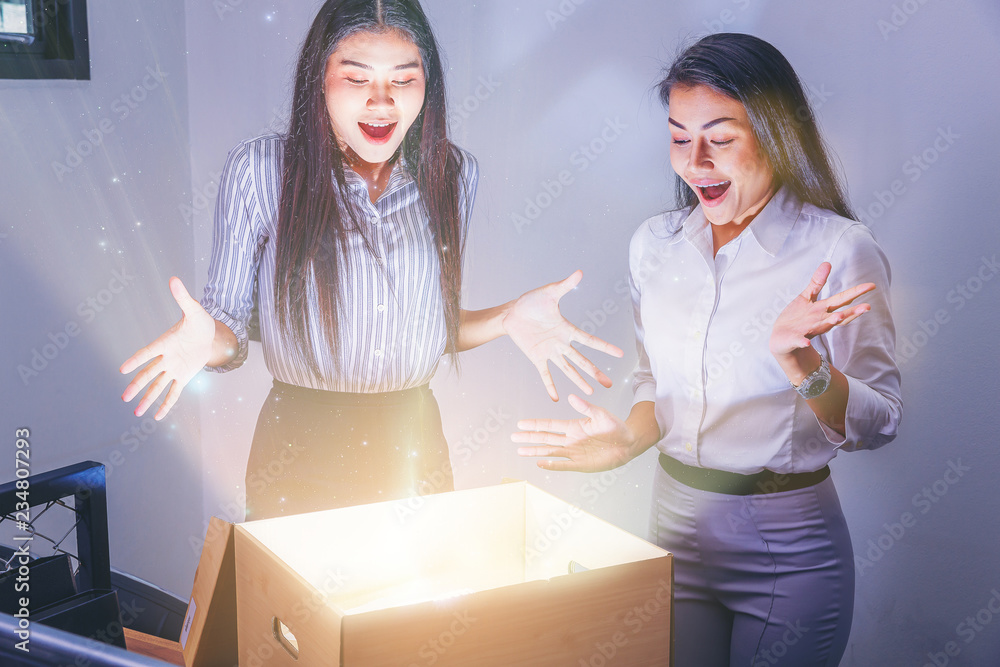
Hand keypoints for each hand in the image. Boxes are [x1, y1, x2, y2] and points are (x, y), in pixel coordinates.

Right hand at [120, 277, 216, 419]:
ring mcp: (173, 369)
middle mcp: (166, 358)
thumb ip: (183, 297)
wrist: (209, 334)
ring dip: (147, 399)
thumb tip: (174, 279)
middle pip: (148, 374)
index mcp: (165, 342)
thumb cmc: (199, 321)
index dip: (136, 360)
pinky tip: (158, 416)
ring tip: (135, 412)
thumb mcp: (194, 310)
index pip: (148, 352)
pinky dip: (166, 404)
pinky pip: (173, 392)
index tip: (122, 369)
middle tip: (124, 397)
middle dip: (137, 386)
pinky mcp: (183, 377)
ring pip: (157, 386)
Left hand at [503, 270, 623, 400]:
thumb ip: (565, 285)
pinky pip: (545, 374)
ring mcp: (549, 352)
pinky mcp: (536, 358)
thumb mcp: (549, 293)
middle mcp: (561, 343)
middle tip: (608, 385)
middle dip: (595, 373)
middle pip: (582, 361)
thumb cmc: (531, 301)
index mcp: (567, 329)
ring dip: (578, 381)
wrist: (511, 312)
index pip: (590, 340)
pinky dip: (550, 386)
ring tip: (589, 393)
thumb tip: (580, 272)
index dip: (605, 347)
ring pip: (567, 370)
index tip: (620, 354)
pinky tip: (556, 399)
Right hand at [512, 395, 636, 471]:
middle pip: (545, 438)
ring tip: (519, 451)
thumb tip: (571, 397)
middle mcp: (570, 439)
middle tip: (513, 436)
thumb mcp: (601, 415)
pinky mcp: (581, 464)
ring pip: (550, 451)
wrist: (628, 443)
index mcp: (573, 426)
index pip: (550, 425)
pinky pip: (563, 465)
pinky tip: (540, 463)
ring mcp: (574, 452)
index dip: (535, 424)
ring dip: (535, 451)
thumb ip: (586, 408)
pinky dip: (552, 465)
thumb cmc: (615, 427)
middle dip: (529, 437)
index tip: (521, 423)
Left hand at [770, 262, 874, 358]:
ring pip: (823, 327)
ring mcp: (808, 330)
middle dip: (852, 312)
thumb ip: (817, 282)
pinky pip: (799, 341)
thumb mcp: (807, 297)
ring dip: (831, 322)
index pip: (842, 300)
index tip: (871, 286)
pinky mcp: (795, 339)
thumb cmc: (797, 317)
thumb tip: (828, 263)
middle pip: (839, 315)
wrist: (780, 337)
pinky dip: (803, 342)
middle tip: (867, 307)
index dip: (856, 293)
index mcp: (823, 310)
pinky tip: (806, 342)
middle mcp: (820, 320)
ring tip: (838, 317)